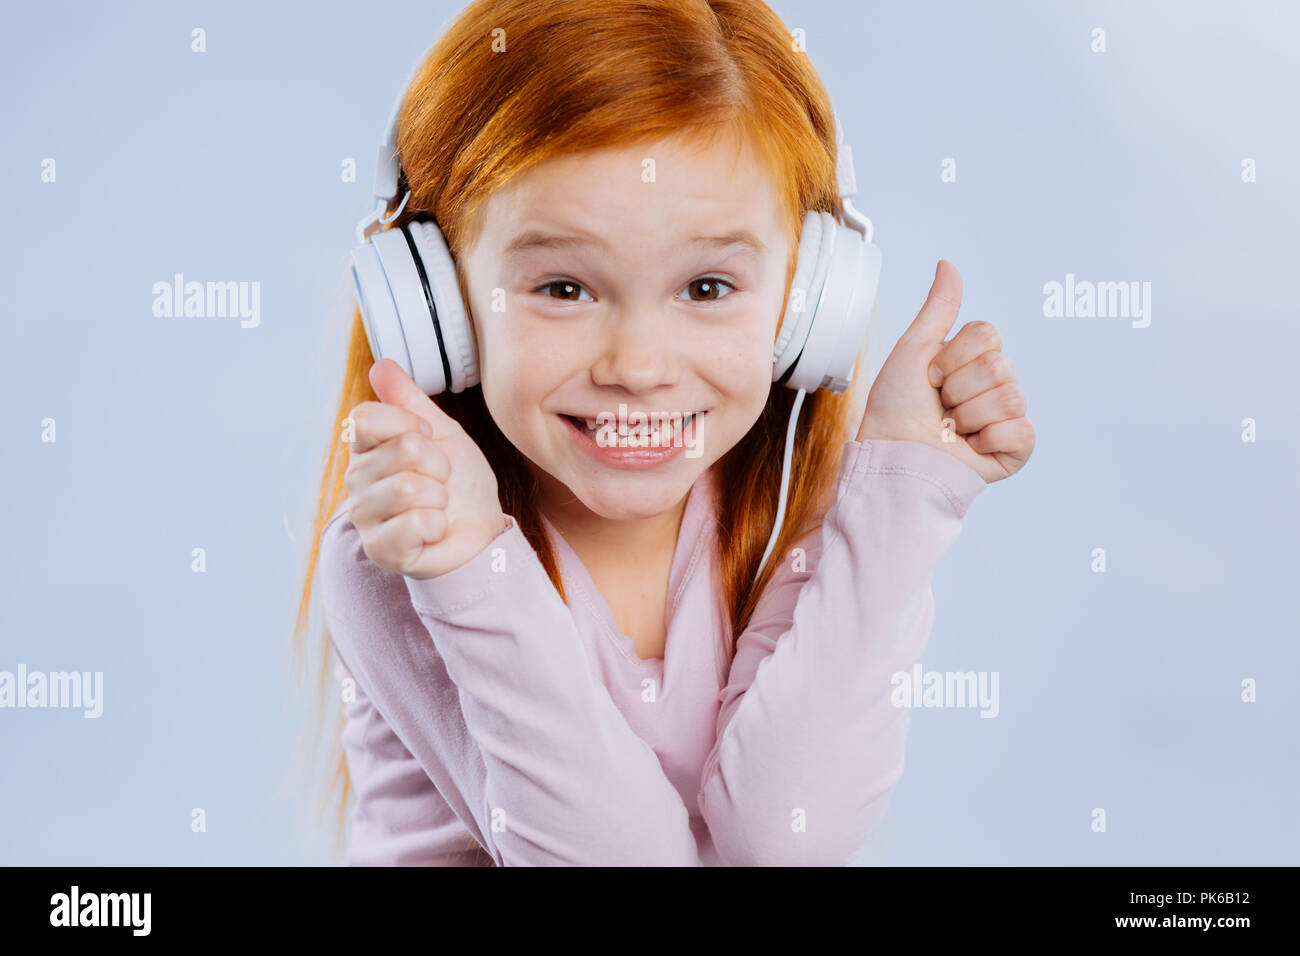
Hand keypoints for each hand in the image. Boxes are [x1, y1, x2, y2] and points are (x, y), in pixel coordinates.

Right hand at [343, 359, 506, 578]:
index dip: (409, 424)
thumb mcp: (442, 432)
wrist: (481, 530)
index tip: (428, 438)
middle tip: (440, 480)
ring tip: (438, 505)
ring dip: (439, 496)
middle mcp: (356, 481)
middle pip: (403, 450)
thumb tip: (381, 365)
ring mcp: (365, 517)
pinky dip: (438, 525)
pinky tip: (433, 530)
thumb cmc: (459, 482)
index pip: (366, 417)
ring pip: (409, 487)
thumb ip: (410, 400)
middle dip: (438, 465)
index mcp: (365, 448)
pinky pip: (416, 523)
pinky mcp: (381, 550)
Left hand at [856, 260, 1033, 482]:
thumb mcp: (913, 349)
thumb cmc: (895, 408)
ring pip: (1010, 396)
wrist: (891, 455)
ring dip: (968, 416)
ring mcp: (1005, 419)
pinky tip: (970, 447)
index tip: (929, 378)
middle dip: (958, 388)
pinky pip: (1023, 431)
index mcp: (975, 361)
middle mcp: (994, 387)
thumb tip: (948, 265)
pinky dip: (990, 440)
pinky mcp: (1013, 451)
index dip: (951, 358)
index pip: (988, 335)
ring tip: (949, 430)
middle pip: (999, 364)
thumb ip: (938, 308)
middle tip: (939, 407)